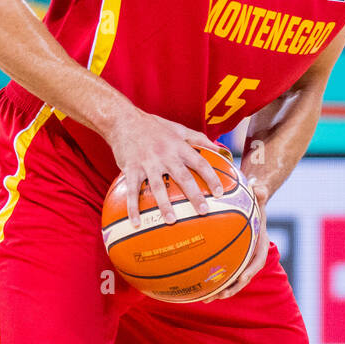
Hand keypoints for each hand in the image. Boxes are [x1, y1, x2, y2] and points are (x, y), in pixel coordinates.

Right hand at [105, 107, 225, 226]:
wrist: (124, 121)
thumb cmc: (155, 127)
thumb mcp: (179, 129)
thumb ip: (199, 139)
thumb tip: (220, 149)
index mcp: (179, 146)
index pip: (200, 163)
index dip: (211, 178)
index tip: (219, 193)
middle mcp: (165, 155)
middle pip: (183, 177)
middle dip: (194, 195)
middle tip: (203, 211)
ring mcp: (148, 163)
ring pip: (158, 186)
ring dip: (164, 205)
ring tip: (171, 221)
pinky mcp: (131, 168)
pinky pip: (132, 191)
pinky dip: (133, 207)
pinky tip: (136, 222)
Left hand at [202, 180, 269, 300]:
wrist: (252, 208)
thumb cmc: (254, 203)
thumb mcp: (259, 197)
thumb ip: (260, 193)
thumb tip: (259, 187)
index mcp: (260, 245)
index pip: (258, 261)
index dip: (250, 271)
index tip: (243, 278)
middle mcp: (250, 257)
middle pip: (243, 277)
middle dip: (232, 288)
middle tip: (220, 295)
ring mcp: (239, 260)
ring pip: (230, 280)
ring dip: (218, 291)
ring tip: (204, 299)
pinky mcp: (228, 260)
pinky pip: (219, 272)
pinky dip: (208, 280)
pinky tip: (192, 286)